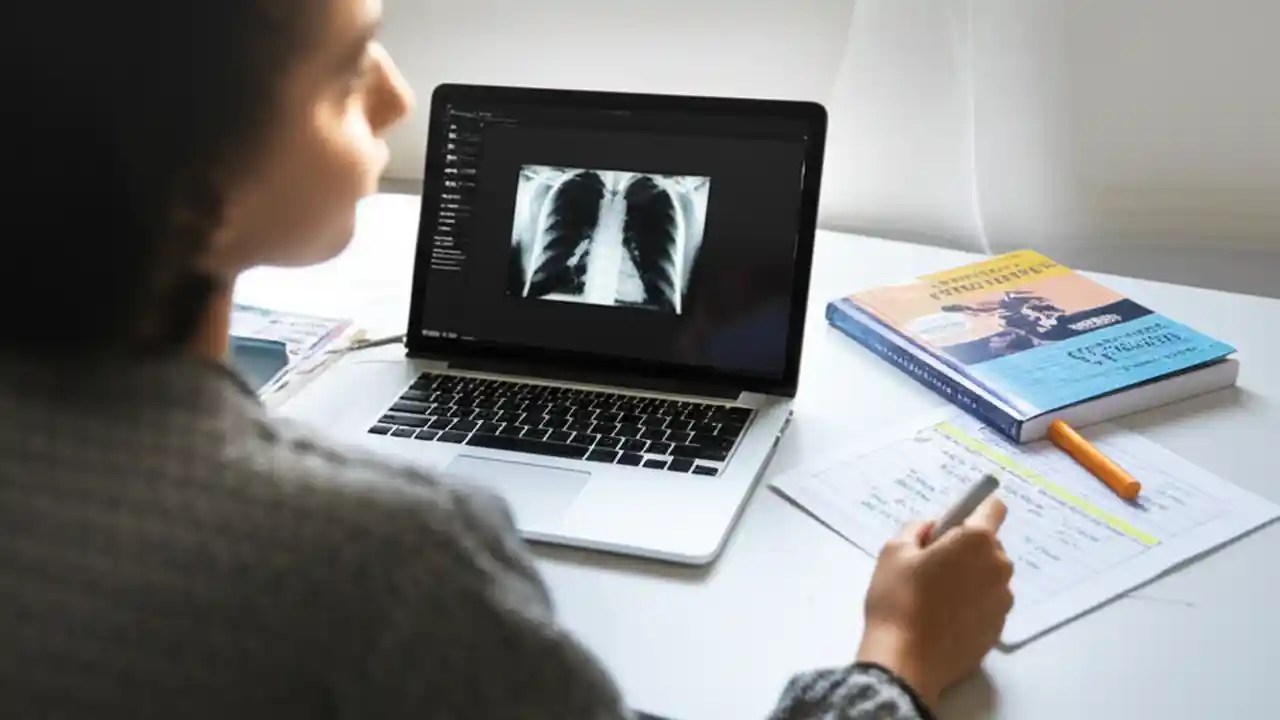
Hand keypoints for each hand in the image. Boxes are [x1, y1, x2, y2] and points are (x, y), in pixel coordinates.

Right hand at [855, 497, 1013, 708]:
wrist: (906, 662)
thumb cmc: (898, 599)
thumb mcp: (893, 551)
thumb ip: (916, 529)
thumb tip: (932, 529)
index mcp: (977, 541)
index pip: (993, 508)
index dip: (974, 510)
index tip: (953, 525)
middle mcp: (999, 568)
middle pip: (989, 545)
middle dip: (965, 549)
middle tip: (931, 566)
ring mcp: (1002, 602)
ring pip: (988, 577)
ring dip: (970, 578)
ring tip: (934, 598)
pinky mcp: (998, 630)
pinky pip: (987, 605)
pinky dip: (971, 606)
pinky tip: (942, 620)